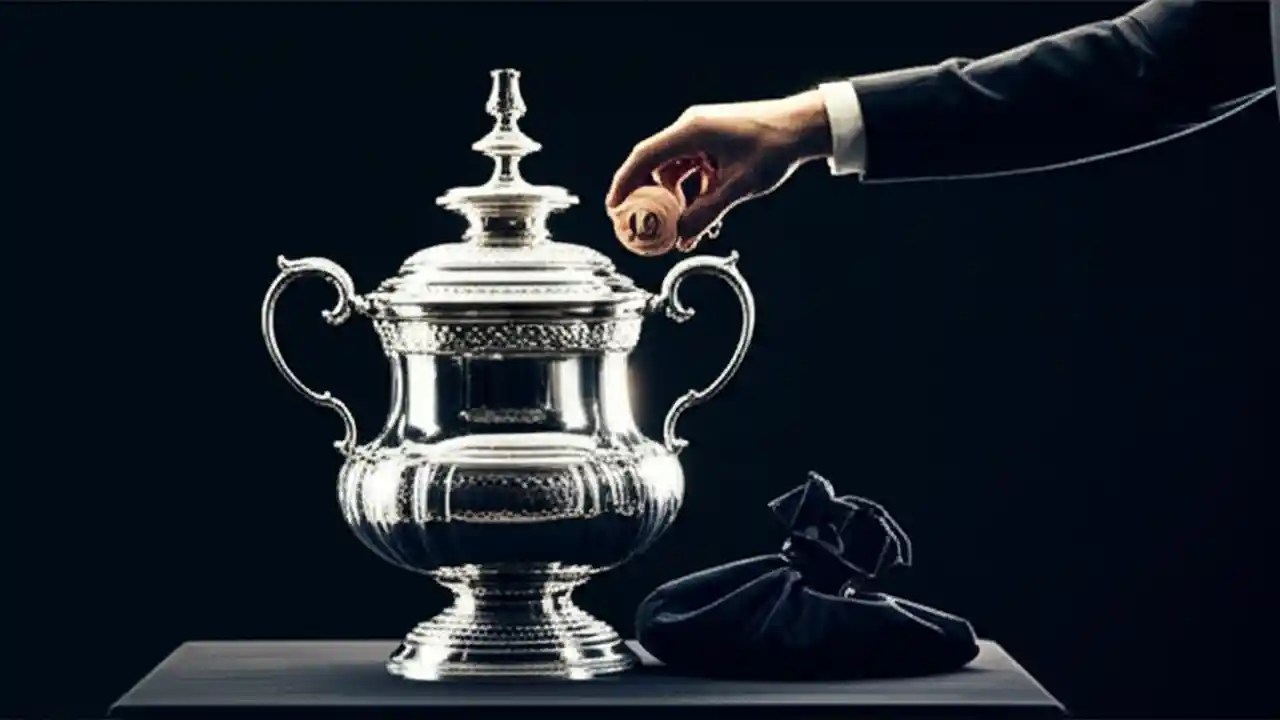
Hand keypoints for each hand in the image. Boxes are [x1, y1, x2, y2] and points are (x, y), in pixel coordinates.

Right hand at [605, 90, 832, 251]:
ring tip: (681, 231)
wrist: (803, 127)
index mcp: (691, 132)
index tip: (614, 208)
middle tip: (644, 225)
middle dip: (649, 198)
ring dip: (676, 201)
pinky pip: (693, 171)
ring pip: (675, 171)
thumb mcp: (739, 187)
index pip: (644, 157)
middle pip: (656, 165)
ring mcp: (703, 136)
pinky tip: (702, 218)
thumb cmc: (774, 146)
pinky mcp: (714, 143)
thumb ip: (707, 213)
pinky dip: (693, 194)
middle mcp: (692, 130)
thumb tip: (681, 235)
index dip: (624, 183)